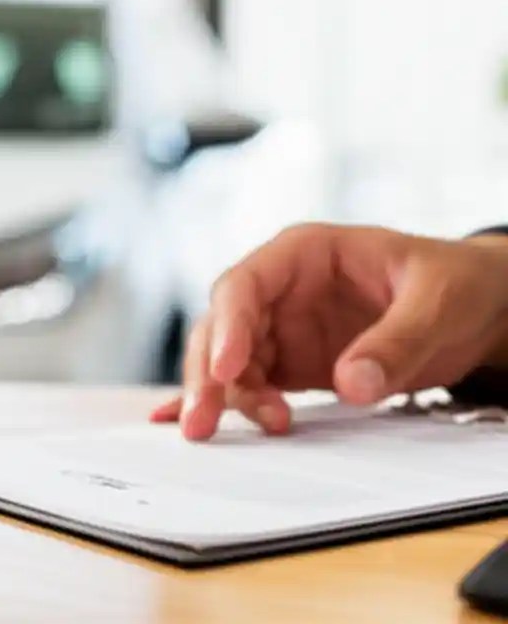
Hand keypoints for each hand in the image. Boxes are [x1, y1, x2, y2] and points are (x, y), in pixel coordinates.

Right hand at [149, 224, 507, 440]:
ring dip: (228, 398)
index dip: (227, 327)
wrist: (479, 309)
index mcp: (304, 254)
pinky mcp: (291, 367)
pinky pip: (250, 387)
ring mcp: (282, 330)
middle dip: (207, 374)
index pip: (244, 286)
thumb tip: (351, 384)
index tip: (226, 369)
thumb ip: (396, 342)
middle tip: (203, 419)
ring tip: (264, 428)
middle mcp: (280, 292)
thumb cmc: (456, 284)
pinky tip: (206, 423)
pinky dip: (234, 407)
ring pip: (227, 364)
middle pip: (219, 328)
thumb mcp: (438, 303)